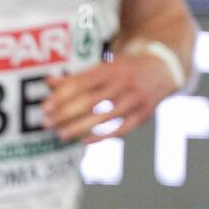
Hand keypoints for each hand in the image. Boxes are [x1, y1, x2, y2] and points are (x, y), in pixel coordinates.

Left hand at [42, 53, 177, 144]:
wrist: (163, 67)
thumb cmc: (124, 69)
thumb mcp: (104, 67)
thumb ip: (77, 77)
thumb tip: (48, 81)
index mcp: (112, 69)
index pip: (82, 83)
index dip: (62, 96)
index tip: (45, 107)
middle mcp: (124, 83)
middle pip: (91, 101)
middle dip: (66, 113)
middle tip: (47, 123)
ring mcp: (135, 99)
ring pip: (104, 117)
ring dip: (80, 128)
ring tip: (61, 135)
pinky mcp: (143, 114)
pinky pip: (121, 129)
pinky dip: (101, 137)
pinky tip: (83, 141)